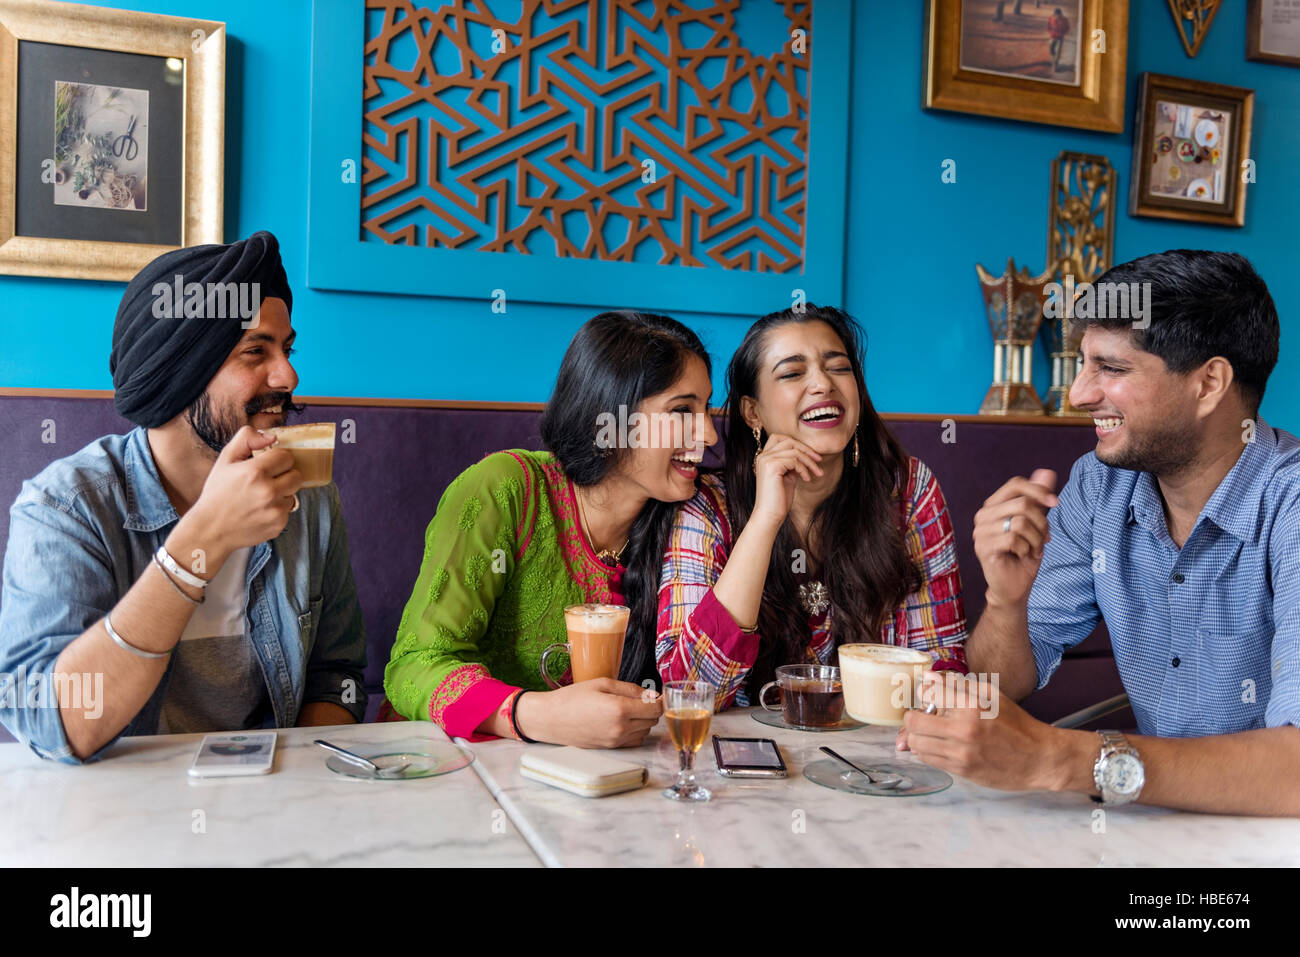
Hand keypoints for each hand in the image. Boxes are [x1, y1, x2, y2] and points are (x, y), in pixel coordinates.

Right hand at [183, 427, 303, 557]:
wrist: (211, 529)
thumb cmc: (217, 493)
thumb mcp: (225, 460)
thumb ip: (246, 439)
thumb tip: (272, 437)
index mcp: (255, 472)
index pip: (287, 456)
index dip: (277, 459)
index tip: (268, 465)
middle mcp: (268, 491)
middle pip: (297, 475)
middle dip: (284, 475)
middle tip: (267, 480)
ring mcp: (275, 510)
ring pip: (294, 493)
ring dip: (282, 493)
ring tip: (261, 497)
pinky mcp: (279, 525)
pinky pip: (288, 510)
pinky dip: (278, 509)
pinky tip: (260, 511)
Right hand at [517, 678, 662, 747]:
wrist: (551, 719)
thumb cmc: (572, 698)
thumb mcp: (602, 683)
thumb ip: (630, 689)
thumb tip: (651, 695)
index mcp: (619, 709)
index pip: (655, 709)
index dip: (658, 700)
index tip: (655, 695)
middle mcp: (620, 728)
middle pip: (652, 720)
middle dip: (650, 709)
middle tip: (638, 699)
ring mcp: (615, 741)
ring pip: (645, 731)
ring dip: (642, 721)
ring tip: (627, 709)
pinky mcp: (610, 747)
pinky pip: (634, 740)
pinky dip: (634, 731)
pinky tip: (622, 721)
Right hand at [751, 434, 823, 527]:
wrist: (769, 515)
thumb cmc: (779, 499)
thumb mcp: (788, 476)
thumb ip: (792, 464)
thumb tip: (806, 455)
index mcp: (764, 457)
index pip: (779, 438)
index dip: (797, 443)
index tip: (811, 455)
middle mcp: (762, 456)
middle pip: (788, 440)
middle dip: (806, 449)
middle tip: (819, 460)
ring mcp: (766, 460)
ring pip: (794, 451)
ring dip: (809, 462)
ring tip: (817, 473)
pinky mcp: (772, 466)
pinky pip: (794, 460)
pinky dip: (804, 469)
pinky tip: (807, 479)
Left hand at [901, 671, 1067, 790]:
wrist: (1038, 758)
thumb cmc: (1016, 724)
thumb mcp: (992, 695)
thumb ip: (958, 685)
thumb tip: (929, 678)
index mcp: (972, 705)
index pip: (927, 693)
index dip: (924, 693)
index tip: (929, 696)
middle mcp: (963, 730)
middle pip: (913, 722)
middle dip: (912, 717)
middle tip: (921, 716)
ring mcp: (961, 753)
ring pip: (916, 743)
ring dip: (917, 736)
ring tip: (930, 732)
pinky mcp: (961, 770)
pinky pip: (927, 759)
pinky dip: (926, 751)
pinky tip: (938, 745)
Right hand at [973, 468, 1057, 608]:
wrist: (1013, 587)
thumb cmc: (1023, 554)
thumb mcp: (1036, 524)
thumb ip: (1038, 499)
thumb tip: (1047, 472)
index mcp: (993, 505)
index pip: (1016, 484)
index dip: (1039, 490)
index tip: (1056, 503)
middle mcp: (983, 515)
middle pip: (1022, 504)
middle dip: (1042, 522)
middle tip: (1044, 538)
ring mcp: (980, 532)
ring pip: (1021, 522)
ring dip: (1036, 539)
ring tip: (1034, 549)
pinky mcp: (983, 548)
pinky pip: (1014, 539)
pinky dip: (1027, 548)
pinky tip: (1024, 555)